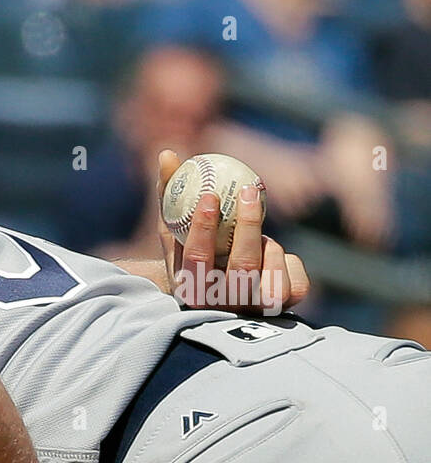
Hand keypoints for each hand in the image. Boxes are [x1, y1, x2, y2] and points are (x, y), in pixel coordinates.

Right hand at [156, 149, 309, 315]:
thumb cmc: (193, 257)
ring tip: (260, 238)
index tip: (208, 195)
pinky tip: (274, 260)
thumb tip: (166, 152)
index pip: (195, 259)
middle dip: (249, 225)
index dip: (202, 227)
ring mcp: (253, 311)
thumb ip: (170, 195)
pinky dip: (288, 261)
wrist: (219, 303)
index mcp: (189, 290)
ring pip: (270, 269)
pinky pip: (296, 279)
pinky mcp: (284, 310)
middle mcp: (220, 307)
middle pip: (241, 265)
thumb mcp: (177, 232)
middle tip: (249, 190)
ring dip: (268, 244)